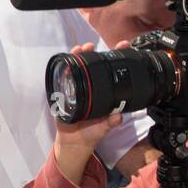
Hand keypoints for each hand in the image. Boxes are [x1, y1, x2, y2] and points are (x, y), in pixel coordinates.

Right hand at [50, 42, 126, 181]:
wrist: (75, 142)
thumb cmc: (91, 132)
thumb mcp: (104, 128)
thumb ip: (110, 123)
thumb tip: (118, 117)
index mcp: (104, 92)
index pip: (111, 71)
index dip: (116, 58)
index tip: (123, 46)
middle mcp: (91, 87)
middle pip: (94, 64)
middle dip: (94, 52)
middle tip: (94, 46)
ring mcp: (77, 88)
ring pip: (79, 68)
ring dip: (78, 56)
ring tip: (80, 49)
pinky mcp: (65, 93)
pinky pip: (65, 78)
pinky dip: (65, 68)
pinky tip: (67, 60)